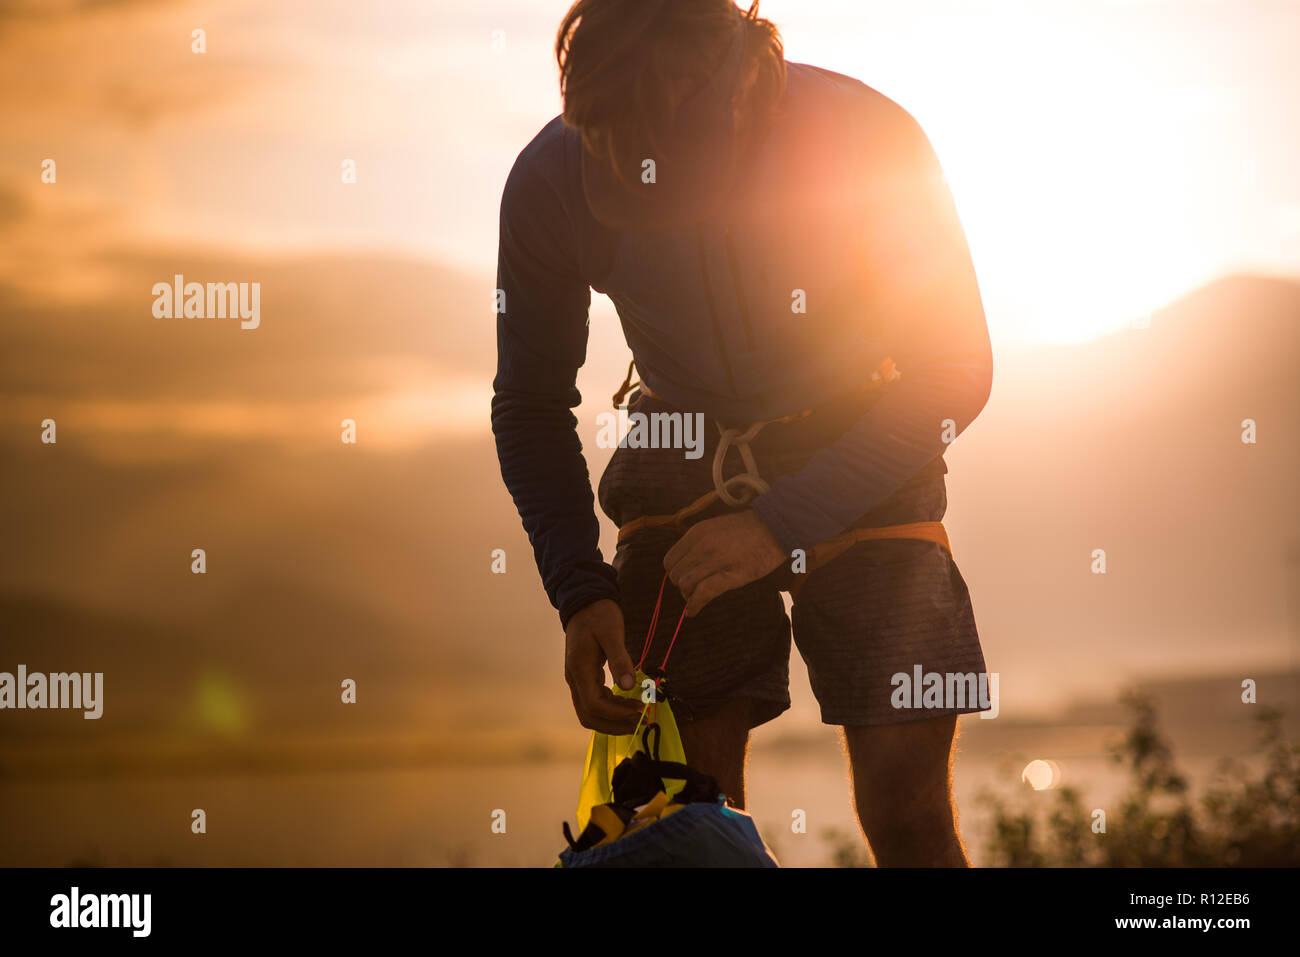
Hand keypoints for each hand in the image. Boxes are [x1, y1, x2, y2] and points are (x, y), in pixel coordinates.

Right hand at [563, 599, 642, 732]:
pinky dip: (610, 709)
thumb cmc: (598, 615)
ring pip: (589, 712)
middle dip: (613, 724)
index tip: (639, 709)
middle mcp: (574, 679)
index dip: (617, 713)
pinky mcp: (584, 678)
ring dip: (611, 720)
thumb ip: (619, 658)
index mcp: (579, 669)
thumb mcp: (611, 632)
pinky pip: (593, 702)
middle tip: (639, 721)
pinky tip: (626, 704)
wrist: (584, 602)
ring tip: (635, 716)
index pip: (594, 705)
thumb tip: (628, 686)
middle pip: (588, 716)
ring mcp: (577, 680)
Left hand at [664, 510, 786, 616]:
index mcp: (697, 533)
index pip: (669, 561)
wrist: (776, 526)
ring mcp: (716, 560)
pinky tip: (692, 612)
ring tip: (698, 598)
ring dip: (689, 596)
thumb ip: (699, 543)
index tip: (686, 578)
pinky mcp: (732, 574)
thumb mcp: (716, 527)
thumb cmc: (748, 529)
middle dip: (683, 586)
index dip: (676, 573)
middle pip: (676, 576)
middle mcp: (702, 546)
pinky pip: (703, 593)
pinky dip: (694, 605)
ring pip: (686, 585)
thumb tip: (687, 564)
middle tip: (695, 589)